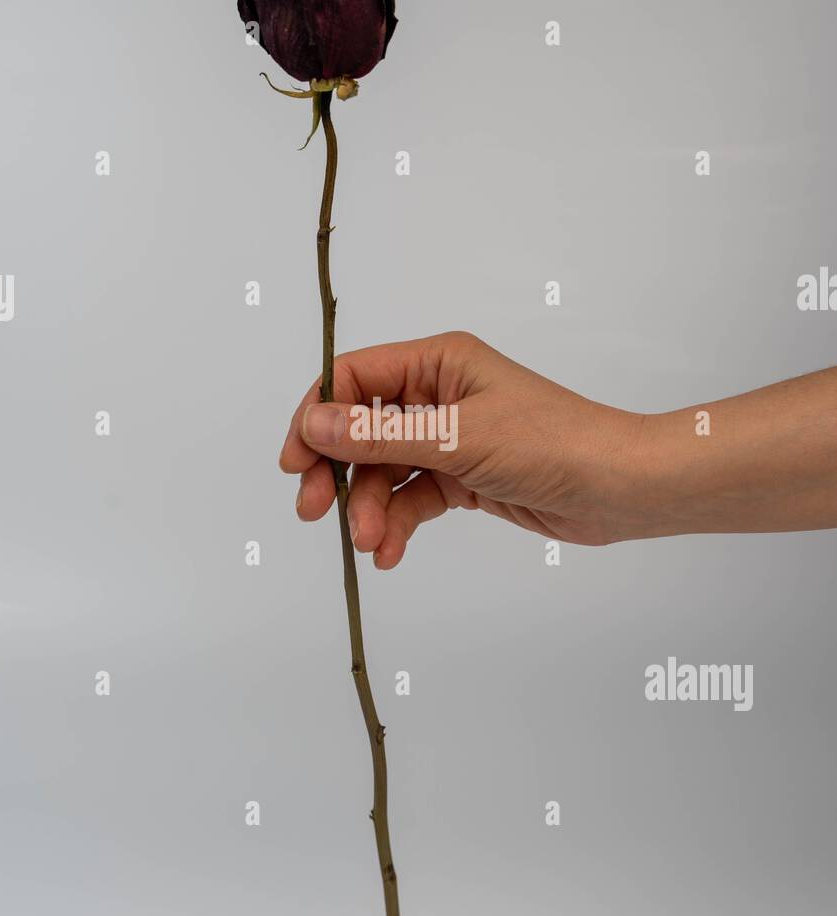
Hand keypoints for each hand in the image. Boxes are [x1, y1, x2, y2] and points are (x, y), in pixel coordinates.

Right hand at [278, 331, 643, 566]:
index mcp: (437, 361)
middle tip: (315, 512)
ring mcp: (451, 438)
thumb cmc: (549, 443)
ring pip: (386, 471)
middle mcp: (438, 394)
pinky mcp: (465, 477)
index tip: (296, 463)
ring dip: (371, 508)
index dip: (317, 416)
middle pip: (361, 429)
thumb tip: (313, 425)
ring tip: (370, 545)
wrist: (618, 488)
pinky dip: (399, 524)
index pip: (353, 378)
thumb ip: (380, 436)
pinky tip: (391, 553)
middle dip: (338, 472)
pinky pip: (414, 498)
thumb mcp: (457, 439)